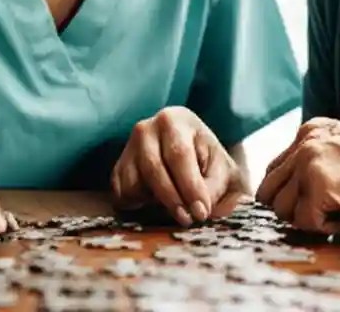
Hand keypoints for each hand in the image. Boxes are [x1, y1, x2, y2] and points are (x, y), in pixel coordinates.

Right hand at [111, 106, 246, 225]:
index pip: (179, 154)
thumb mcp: (223, 170)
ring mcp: (127, 148)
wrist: (190, 157)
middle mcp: (146, 129)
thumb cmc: (208, 162)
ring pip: (135, 183)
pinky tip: (158, 200)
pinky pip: (122, 194)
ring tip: (177, 205)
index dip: (190, 186)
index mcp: (175, 119)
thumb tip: (201, 207)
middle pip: (154, 168)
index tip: (201, 212)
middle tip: (188, 219)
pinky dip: (139, 204)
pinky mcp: (117, 168)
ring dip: (156, 202)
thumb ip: (216, 186)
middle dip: (173, 199)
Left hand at [256, 122, 339, 232]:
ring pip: (282, 210)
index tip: (310, 204)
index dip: (289, 194)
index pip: (274, 171)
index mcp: (309, 131)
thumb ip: (321, 159)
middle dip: (292, 209)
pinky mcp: (317, 188)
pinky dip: (330, 227)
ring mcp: (308, 165)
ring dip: (311, 218)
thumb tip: (299, 188)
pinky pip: (306, 223)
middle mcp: (303, 144)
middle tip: (324, 213)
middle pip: (269, 192)